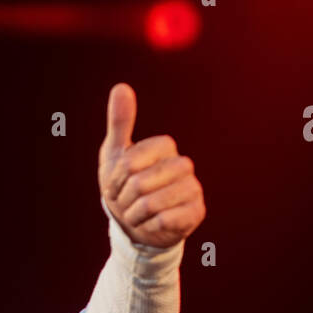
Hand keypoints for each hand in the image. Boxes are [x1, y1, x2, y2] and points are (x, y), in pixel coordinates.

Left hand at [98, 83, 205, 248]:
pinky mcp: (197, 212)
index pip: (131, 161)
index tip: (117, 183)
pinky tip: (152, 224)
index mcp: (165, 147)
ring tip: (138, 213)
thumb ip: (120, 122)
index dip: (118, 177)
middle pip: (140, 183)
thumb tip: (121, 86)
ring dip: (135, 214)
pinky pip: (164, 220)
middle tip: (127, 202)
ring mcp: (193, 188)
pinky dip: (149, 226)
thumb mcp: (115, 154)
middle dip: (124, 198)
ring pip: (151, 204)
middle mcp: (183, 164)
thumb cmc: (125, 186)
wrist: (135, 224)